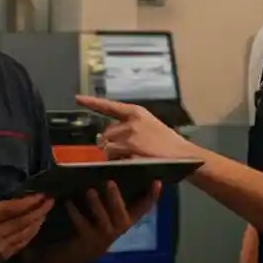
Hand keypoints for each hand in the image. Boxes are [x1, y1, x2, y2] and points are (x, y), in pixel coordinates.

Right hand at [0, 186, 52, 262]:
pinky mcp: (2, 257)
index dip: (26, 202)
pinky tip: (38, 224)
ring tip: (47, 210)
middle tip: (50, 199)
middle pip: (20, 221)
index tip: (39, 194)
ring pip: (24, 233)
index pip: (8, 210)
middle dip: (37, 210)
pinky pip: (21, 244)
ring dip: (38, 221)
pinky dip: (32, 233)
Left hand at [66, 180, 162, 256]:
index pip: (143, 208)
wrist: (83, 253)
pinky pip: (81, 223)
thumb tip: (116, 168)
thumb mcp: (111, 213)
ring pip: (102, 219)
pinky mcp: (87, 239)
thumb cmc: (100, 224)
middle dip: (116, 198)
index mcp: (127, 219)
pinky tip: (69, 201)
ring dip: (96, 204)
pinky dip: (74, 212)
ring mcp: (103, 235)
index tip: (157, 182)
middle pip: (121, 214)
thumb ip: (115, 197)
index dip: (151, 196)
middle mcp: (118, 228)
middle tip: (110, 182)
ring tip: (90, 191)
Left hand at [75, 95, 201, 160]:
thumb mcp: (150, 125)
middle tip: (123, 151)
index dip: (91, 102)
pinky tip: (132, 164)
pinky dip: (119, 165)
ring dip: (113, 156)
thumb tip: (106, 137)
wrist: (184, 156)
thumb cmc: (168, 142)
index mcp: (136, 112)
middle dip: (109, 144)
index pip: (109, 106)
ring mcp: (131, 139)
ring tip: (130, 158)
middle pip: (106, 134)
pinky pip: (115, 161)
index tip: (78, 98)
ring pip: (108, 149)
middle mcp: (131, 123)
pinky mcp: (132, 154)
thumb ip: (129, 127)